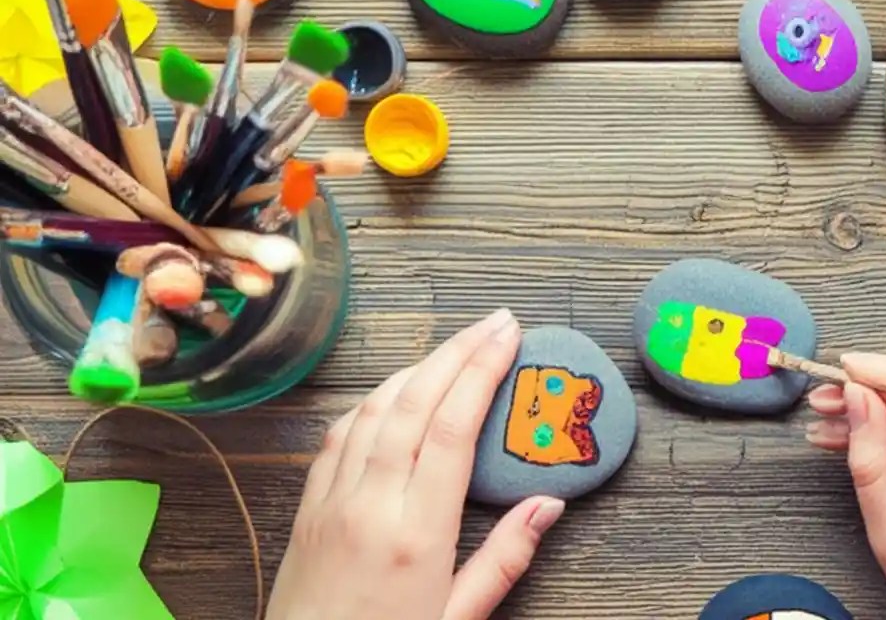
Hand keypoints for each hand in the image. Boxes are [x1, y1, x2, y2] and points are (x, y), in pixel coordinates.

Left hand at [266, 309, 564, 619]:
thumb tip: (549, 504)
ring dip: (418, 366)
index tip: (509, 338)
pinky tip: (396, 391)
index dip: (483, 371)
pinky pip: (340, 432)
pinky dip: (374, 398)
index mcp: (415, 533)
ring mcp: (332, 499)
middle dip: (459, 350)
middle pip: (415, 400)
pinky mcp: (308, 506)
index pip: (452, 426)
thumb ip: (506, 557)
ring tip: (456, 346)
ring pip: (374, 407)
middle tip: (495, 322)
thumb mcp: (460, 616)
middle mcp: (369, 504)